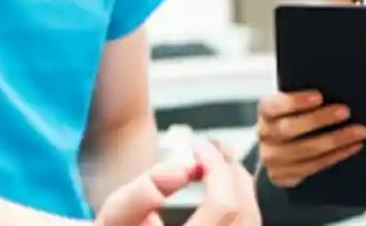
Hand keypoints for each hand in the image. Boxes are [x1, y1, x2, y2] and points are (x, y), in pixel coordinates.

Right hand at [96, 140, 258, 225]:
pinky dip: (238, 201)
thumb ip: (141, 193)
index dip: (216, 166)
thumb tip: (182, 169)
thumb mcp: (114, 218)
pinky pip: (245, 225)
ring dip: (237, 184)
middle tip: (210, 147)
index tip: (197, 147)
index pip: (223, 204)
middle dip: (230, 170)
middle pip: (244, 211)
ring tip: (215, 161)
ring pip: (251, 220)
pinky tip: (220, 186)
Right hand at [256, 90, 365, 187]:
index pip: (274, 105)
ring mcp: (271, 158)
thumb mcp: (291, 104)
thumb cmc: (293, 116)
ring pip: (305, 151)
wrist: (278, 148)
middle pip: (289, 129)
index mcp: (265, 111)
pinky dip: (336, 156)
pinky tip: (353, 146)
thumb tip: (335, 87)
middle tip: (345, 111)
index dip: (295, 101)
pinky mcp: (282, 176)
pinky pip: (313, 167)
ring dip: (335, 141)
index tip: (319, 96)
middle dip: (319, 120)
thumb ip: (305, 97)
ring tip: (359, 131)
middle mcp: (264, 135)